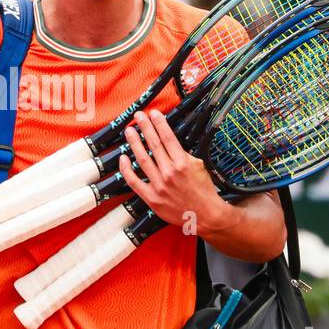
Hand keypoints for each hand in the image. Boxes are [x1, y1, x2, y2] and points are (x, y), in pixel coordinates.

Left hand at [119, 109, 224, 229]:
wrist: (205, 215)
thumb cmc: (204, 191)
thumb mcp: (199, 166)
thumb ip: (185, 154)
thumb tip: (173, 142)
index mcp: (183, 163)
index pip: (168, 137)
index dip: (159, 123)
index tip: (153, 113)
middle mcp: (170, 172)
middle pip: (154, 144)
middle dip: (145, 127)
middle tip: (138, 116)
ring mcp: (159, 185)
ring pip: (142, 159)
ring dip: (134, 143)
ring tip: (130, 131)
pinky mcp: (151, 198)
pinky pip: (134, 181)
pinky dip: (126, 169)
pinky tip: (123, 157)